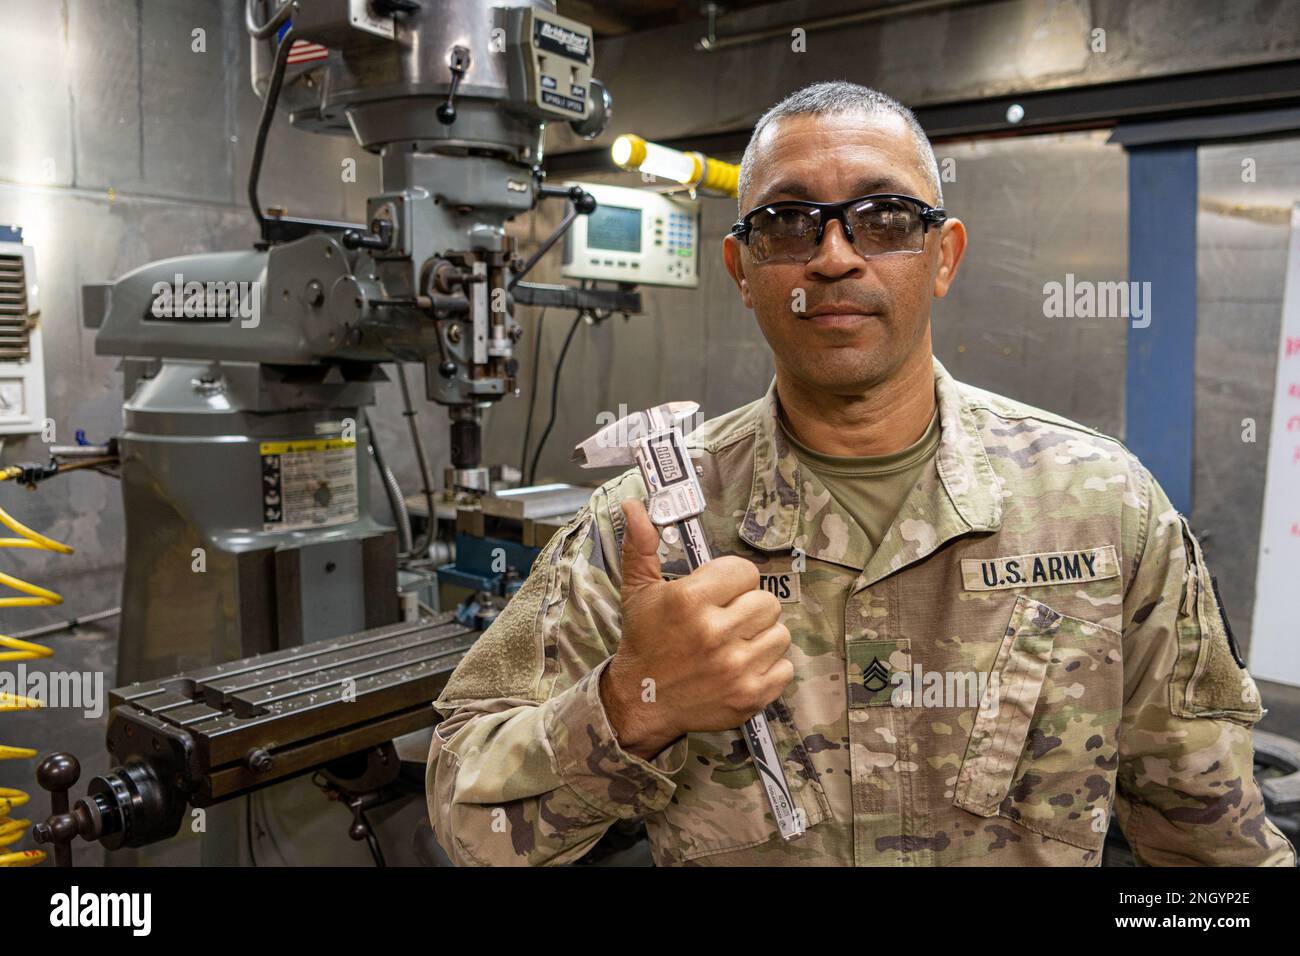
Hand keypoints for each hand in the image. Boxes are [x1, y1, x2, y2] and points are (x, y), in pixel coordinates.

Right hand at [599, 498, 793, 759]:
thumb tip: (633, 505)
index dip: (733, 580)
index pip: (745, 571)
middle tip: (727, 620)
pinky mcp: (749, 696)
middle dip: (749, 608)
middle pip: (768, 601)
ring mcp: (735, 668)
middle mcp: (715, 633)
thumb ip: (642, 545)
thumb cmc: (644, 641)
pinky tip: (743, 666)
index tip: (718, 594)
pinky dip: (769, 668)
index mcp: (690, 601)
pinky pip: (785, 668)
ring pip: (780, 634)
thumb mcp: (638, 590)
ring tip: (736, 643)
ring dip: (761, 637)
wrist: (640, 702)